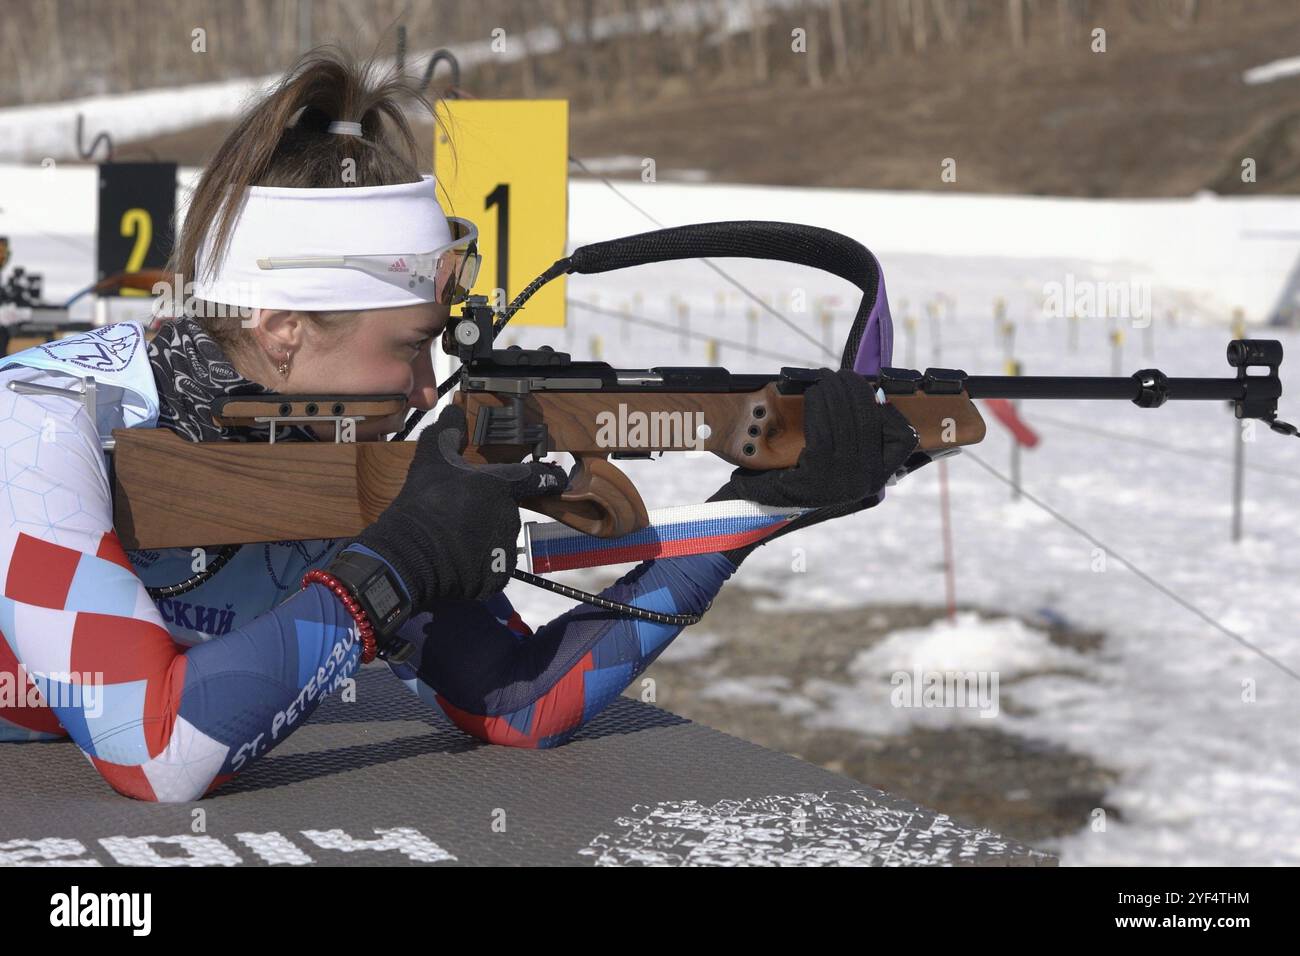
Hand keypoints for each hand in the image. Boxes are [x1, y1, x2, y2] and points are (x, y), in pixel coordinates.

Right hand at [357, 404, 567, 603]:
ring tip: (451, 538)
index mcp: (500, 486)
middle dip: (487, 512)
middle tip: (457, 514)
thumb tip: (452, 408)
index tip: (559, 477)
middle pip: (505, 511)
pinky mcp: (498, 575)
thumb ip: (447, 432)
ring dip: (482, 538)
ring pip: (499, 540)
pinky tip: (454, 559)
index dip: (548, 477)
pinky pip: (492, 566)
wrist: (409, 553)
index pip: (535, 479)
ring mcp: (506, 548)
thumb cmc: (424, 501)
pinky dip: (477, 564)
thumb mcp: (432, 459)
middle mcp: (511, 515)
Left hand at [708, 367, 918, 564]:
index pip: (902, 438)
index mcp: (875, 479)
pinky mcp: (818, 480)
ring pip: (845, 423)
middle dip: (854, 390)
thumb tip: (876, 398)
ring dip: (834, 394)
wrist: (751, 507)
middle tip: (836, 376)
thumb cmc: (792, 478)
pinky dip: (819, 409)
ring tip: (824, 381)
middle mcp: (865, 483)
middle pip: (869, 421)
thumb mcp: (832, 461)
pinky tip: (813, 396)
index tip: (873, 391)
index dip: (889, 410)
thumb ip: (855, 437)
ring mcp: (843, 483)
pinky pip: (824, 433)